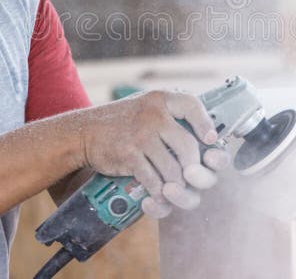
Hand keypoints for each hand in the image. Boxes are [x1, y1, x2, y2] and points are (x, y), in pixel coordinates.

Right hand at [78, 90, 229, 218]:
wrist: (85, 132)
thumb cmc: (123, 123)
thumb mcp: (147, 107)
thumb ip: (172, 116)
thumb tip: (207, 140)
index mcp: (161, 99)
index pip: (192, 105)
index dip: (205, 124)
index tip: (210, 140)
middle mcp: (153, 115)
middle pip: (188, 147)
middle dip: (193, 168)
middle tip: (191, 177)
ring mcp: (141, 135)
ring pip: (173, 169)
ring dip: (176, 185)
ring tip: (174, 189)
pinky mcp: (129, 156)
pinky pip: (153, 181)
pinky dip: (158, 194)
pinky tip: (157, 196)